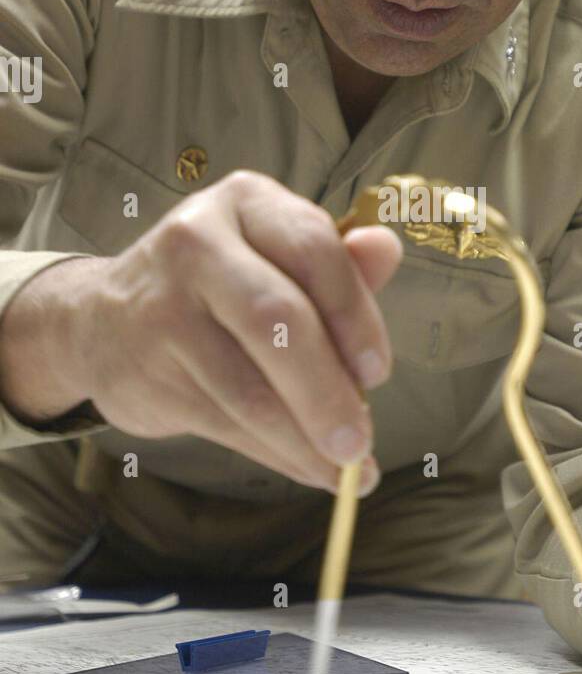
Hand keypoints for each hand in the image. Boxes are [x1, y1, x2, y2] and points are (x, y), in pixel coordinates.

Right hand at [3, 170, 401, 494]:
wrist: (101, 322)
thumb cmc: (219, 290)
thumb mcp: (276, 261)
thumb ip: (338, 264)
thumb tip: (387, 249)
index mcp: (248, 202)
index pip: (314, 248)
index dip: (355, 315)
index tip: (378, 372)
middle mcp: (198, 241)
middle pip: (278, 320)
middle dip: (328, 392)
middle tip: (360, 443)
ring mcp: (164, 304)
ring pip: (249, 387)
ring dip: (305, 441)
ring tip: (345, 471)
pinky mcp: (145, 367)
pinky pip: (225, 421)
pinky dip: (275, 454)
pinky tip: (305, 469)